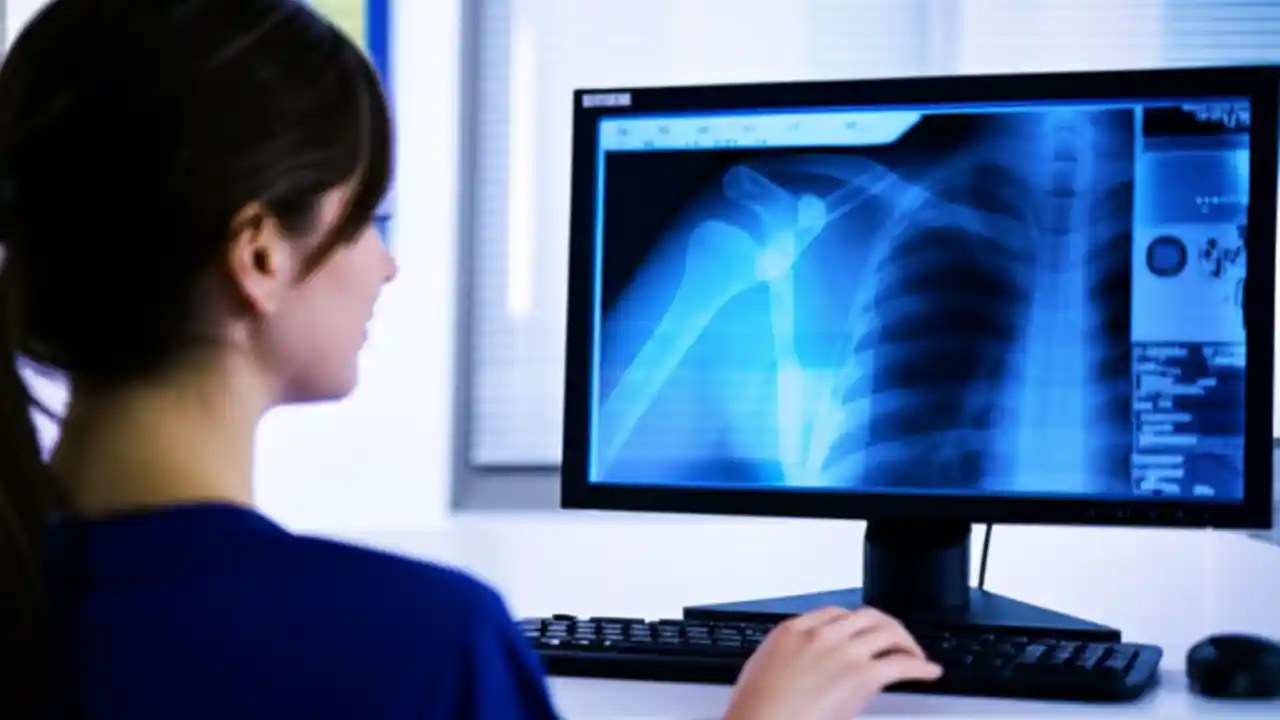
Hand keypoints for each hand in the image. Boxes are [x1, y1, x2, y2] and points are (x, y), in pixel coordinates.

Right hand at [723, 606, 941, 719]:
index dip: (855, 623)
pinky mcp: (862, 676)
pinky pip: (901, 663)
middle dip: (885, 626)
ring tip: (915, 654)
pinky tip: (928, 671)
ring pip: (887, 631)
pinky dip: (920, 665)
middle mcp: (821, 635)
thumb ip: (787, 661)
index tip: (862, 631)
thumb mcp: (762, 671)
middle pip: (865, 616)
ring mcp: (843, 652)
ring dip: (906, 641)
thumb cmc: (755, 710)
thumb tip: (798, 670)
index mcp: (793, 631)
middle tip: (895, 638)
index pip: (834, 613)